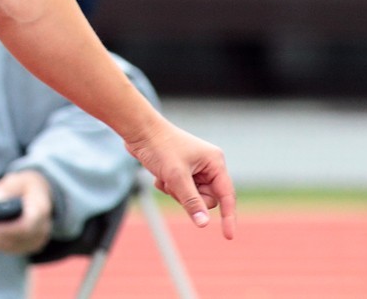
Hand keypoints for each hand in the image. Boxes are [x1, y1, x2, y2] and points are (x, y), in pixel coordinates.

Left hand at [0, 170, 53, 255]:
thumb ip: (6, 189)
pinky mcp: (29, 245)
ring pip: (14, 246)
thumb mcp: (16, 180)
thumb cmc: (24, 186)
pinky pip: (12, 248)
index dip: (9, 229)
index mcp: (40, 208)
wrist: (38, 194)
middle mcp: (43, 227)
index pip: (28, 225)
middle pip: (18, 238)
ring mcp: (37, 238)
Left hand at [127, 118, 236, 238]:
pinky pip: (179, 192)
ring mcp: (194, 168)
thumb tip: (204, 223)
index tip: (228, 237)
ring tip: (165, 177)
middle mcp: (208, 165)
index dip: (229, 217)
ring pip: (192, 197)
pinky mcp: (180, 171)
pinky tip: (158, 175)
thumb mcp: (176, 177)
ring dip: (176, 193)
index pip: (226, 195)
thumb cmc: (159, 147)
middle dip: (190, 198)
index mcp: (214, 162)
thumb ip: (191, 201)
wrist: (138, 130)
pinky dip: (168, 187)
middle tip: (174, 185)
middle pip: (207, 199)